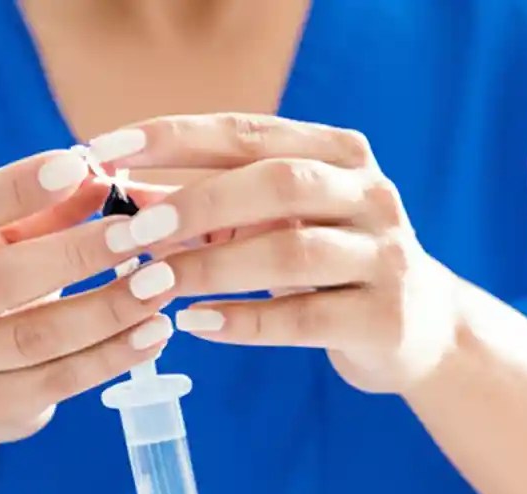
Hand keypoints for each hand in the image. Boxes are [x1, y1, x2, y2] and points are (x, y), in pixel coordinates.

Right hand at [0, 149, 180, 444]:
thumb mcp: (2, 243)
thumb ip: (48, 211)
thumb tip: (103, 174)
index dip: (16, 187)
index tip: (76, 164)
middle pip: (1, 279)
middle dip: (77, 253)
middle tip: (138, 233)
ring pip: (39, 336)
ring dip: (108, 309)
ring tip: (162, 282)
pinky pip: (63, 380)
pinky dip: (115, 355)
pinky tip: (156, 332)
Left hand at [89, 114, 461, 394]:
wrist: (421, 328)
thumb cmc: (330, 263)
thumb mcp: (280, 222)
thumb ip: (214, 205)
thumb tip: (122, 193)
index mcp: (340, 154)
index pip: (248, 132)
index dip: (173, 138)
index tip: (105, 150)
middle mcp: (370, 195)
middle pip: (278, 184)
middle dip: (197, 203)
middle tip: (134, 230)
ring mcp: (384, 257)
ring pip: (291, 252)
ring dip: (211, 268)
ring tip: (151, 285)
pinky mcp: (384, 318)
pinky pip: (304, 319)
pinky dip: (244, 321)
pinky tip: (195, 325)